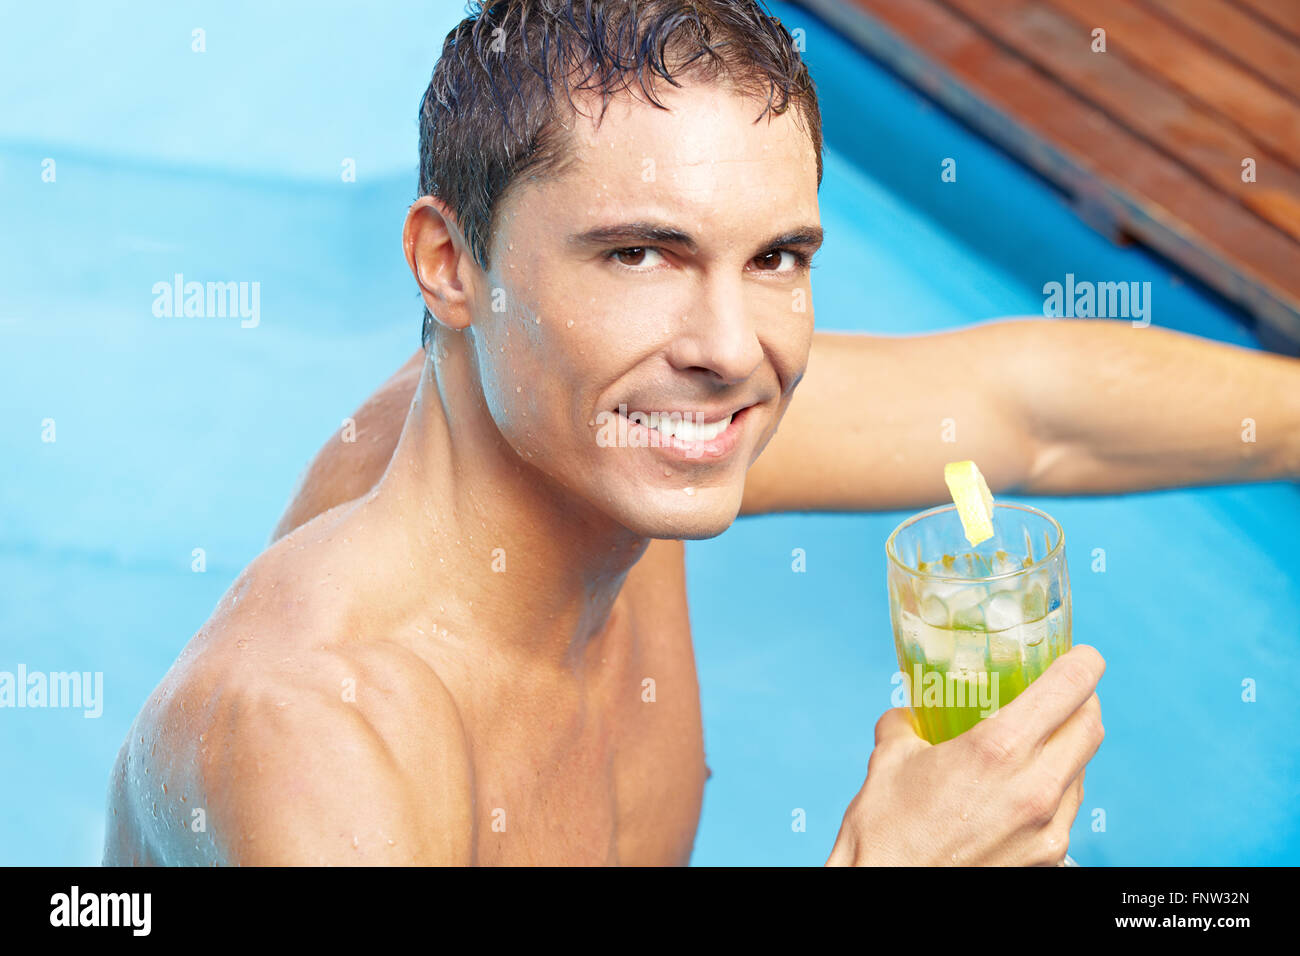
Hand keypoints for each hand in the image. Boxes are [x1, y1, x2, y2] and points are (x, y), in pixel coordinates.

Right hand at [827, 645, 1104, 865]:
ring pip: (1083, 771)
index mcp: (996, 750)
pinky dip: (1057, 789)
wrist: (889, 892)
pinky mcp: (1047, 859)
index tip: (1083, 655)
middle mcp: (1034, 788)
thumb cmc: (886, 835)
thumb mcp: (889, 761)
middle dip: (1085, 702)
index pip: (1068, 689)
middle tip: (1067, 692)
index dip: (1083, 664)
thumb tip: (908, 715)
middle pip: (1091, 728)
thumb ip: (905, 726)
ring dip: (1070, 748)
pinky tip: (1026, 789)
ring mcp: (1047, 830)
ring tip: (1042, 741)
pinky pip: (1068, 810)